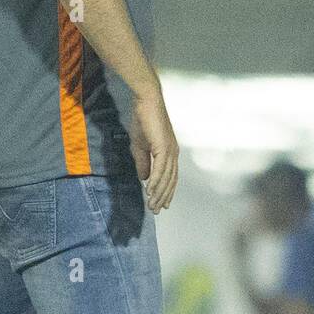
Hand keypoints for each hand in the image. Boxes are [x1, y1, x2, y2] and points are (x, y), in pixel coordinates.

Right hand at [129, 90, 178, 213]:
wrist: (146, 102)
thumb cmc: (144, 120)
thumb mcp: (140, 146)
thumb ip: (143, 162)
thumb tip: (144, 178)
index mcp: (170, 152)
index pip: (171, 177)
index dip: (167, 192)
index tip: (163, 205)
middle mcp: (173, 153)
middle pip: (170, 180)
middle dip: (163, 197)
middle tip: (156, 211)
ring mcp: (170, 150)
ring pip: (166, 177)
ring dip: (159, 193)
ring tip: (152, 205)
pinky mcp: (163, 147)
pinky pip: (160, 169)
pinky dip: (155, 181)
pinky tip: (149, 190)